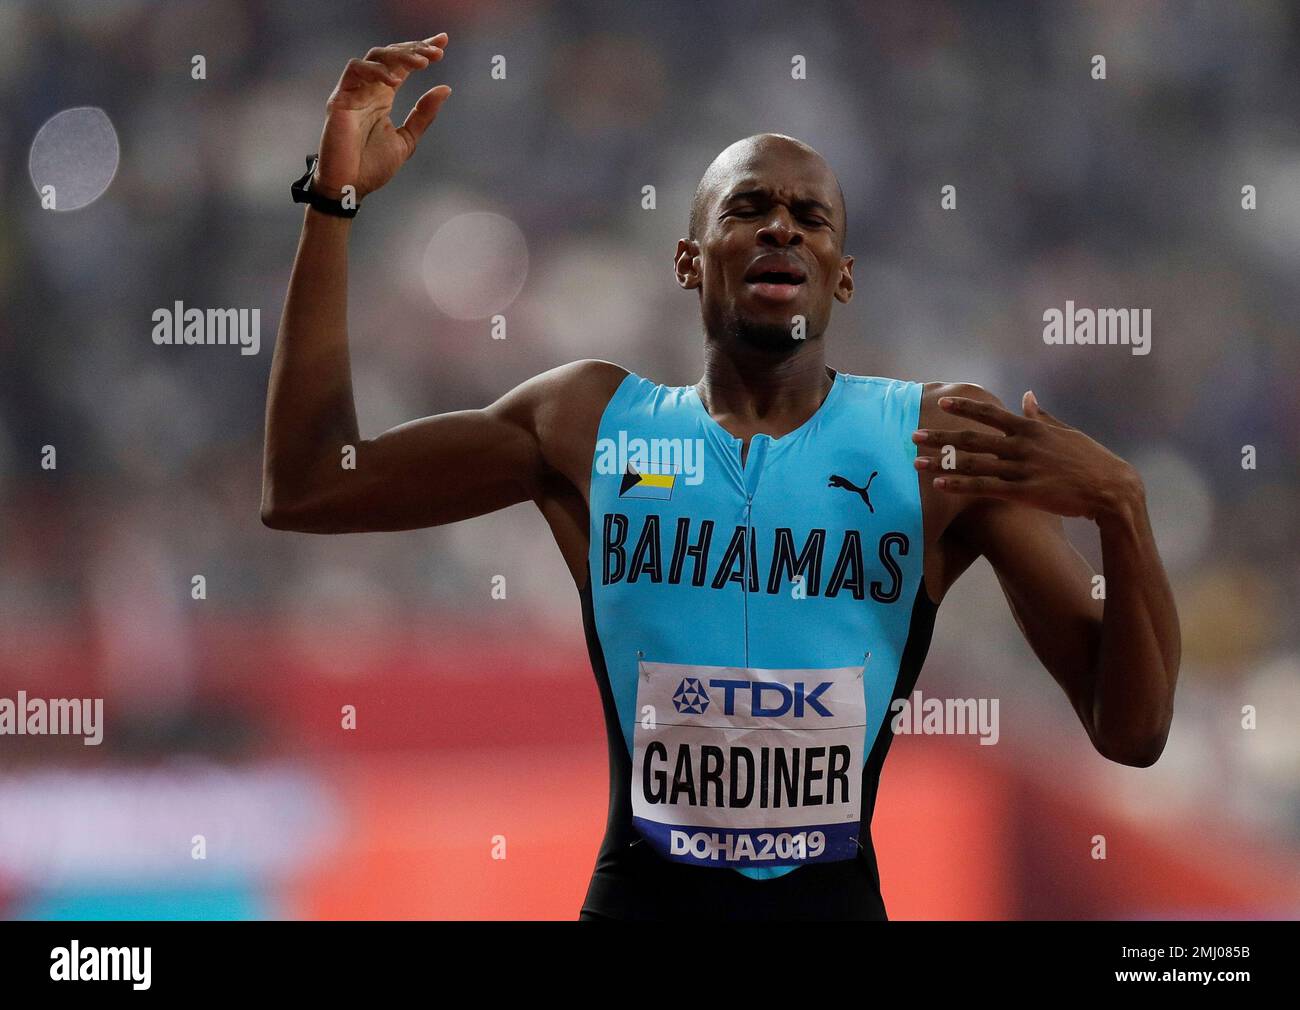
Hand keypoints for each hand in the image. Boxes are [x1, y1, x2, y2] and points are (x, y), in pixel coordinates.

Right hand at [313, 34, 451, 200]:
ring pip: (375, 56)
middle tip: (437, 51)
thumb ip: (423, 115)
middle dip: (415, 48)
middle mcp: (368, 89)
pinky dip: (376, 70)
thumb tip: (445, 88)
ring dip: (400, 55)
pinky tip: (396, 80)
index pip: (401, 64)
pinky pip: (356, 70)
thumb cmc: (373, 166)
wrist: (350, 186)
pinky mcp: (340, 98)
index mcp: (382, 96)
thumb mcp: (407, 139)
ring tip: (423, 63)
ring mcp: (353, 91)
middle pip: (390, 55)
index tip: (443, 42)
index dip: (420, 48)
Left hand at [912, 391, 1142, 520]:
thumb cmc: (1090, 460)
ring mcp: (1022, 469)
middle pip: (973, 439)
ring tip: (915, 461)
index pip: (992, 414)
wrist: (1112, 489)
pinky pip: (985, 488)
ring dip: (941, 462)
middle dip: (941, 436)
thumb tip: (1026, 395)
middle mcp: (1023, 446)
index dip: (966, 407)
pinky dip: (961, 485)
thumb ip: (1040, 415)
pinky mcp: (1024, 492)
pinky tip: (939, 484)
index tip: (943, 401)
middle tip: (914, 434)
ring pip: (973, 464)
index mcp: (1032, 429)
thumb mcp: (1065, 432)